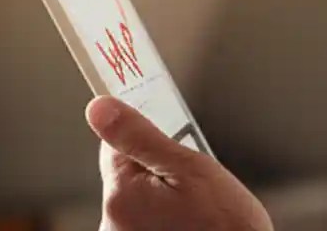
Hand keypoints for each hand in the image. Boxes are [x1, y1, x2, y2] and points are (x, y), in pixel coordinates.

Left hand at [86, 97, 272, 230]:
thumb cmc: (226, 226)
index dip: (148, 139)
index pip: (116, 145)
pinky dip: (166, 220)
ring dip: (165, 198)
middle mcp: (113, 223)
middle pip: (130, 175)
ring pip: (141, 200)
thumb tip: (100, 107)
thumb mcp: (191, 168)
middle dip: (160, 172)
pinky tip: (192, 223)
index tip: (170, 138)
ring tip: (199, 209)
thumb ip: (141, 136)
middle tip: (196, 183)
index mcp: (121, 194)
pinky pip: (147, 222)